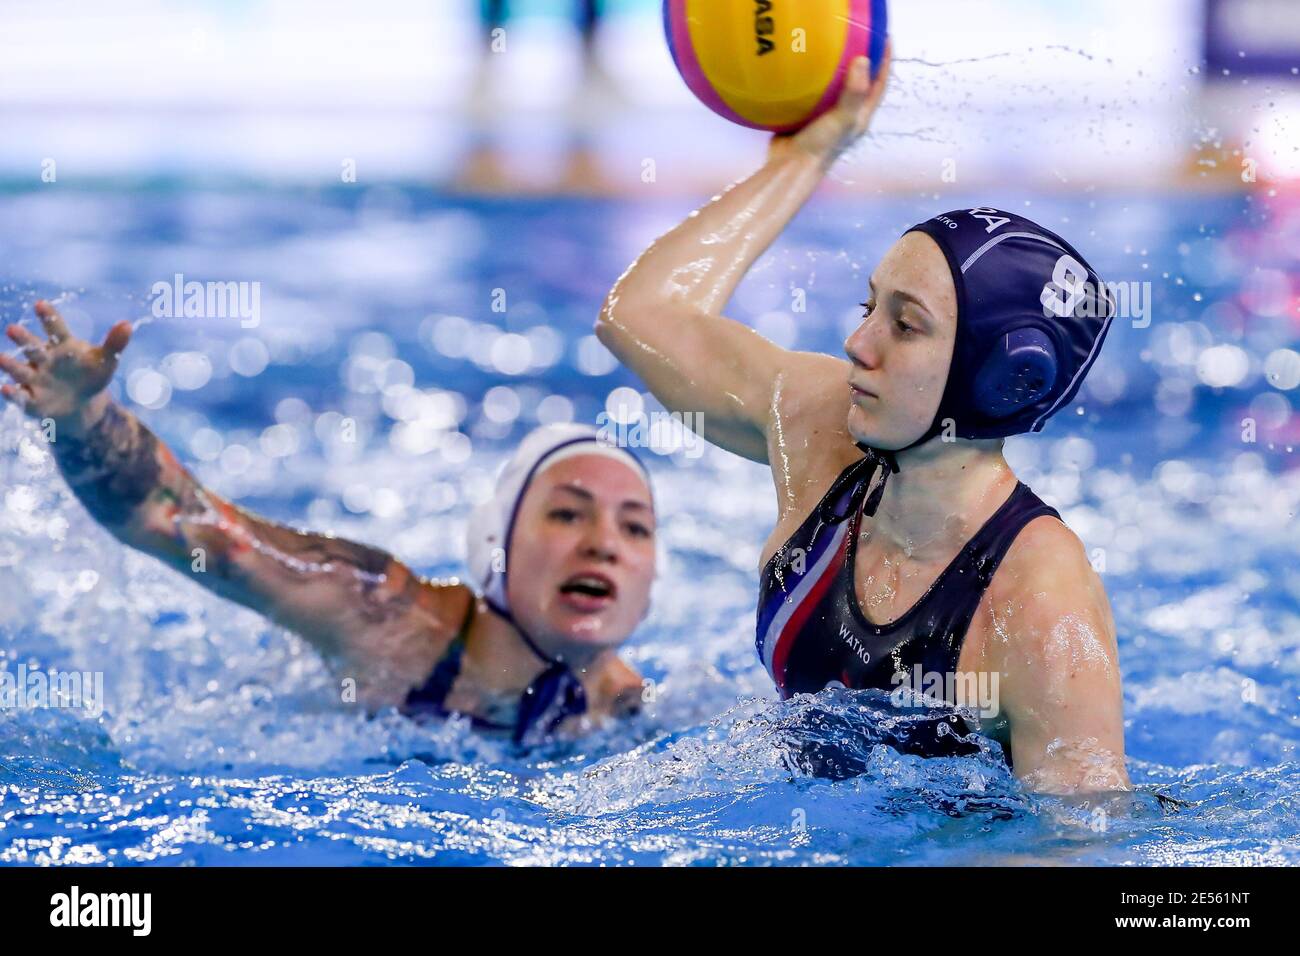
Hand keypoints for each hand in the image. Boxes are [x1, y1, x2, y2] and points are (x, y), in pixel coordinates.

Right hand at [0, 300, 131, 423]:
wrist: (80, 404)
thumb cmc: (90, 376)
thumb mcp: (106, 361)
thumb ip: (115, 343)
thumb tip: (128, 324)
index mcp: (62, 346)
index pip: (54, 328)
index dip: (48, 316)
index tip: (40, 304)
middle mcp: (44, 360)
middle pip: (32, 347)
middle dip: (23, 339)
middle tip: (13, 329)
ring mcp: (35, 379)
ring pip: (20, 370)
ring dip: (10, 364)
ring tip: (0, 358)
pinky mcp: (32, 400)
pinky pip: (21, 397)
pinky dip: (13, 394)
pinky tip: (5, 389)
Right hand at [768, 40, 891, 164]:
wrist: (789, 167)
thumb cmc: (820, 148)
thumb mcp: (842, 119)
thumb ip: (854, 92)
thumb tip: (864, 60)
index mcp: (860, 116)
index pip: (879, 83)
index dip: (884, 61)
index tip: (884, 38)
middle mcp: (846, 114)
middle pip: (858, 82)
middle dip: (861, 60)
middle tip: (858, 36)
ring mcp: (825, 115)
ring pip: (834, 86)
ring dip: (834, 67)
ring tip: (831, 45)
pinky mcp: (806, 115)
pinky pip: (811, 91)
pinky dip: (810, 77)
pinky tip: (803, 65)